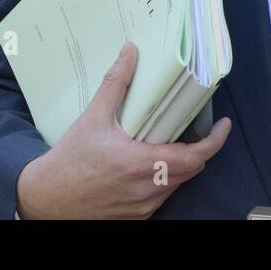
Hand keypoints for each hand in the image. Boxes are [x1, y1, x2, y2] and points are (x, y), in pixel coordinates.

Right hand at [16, 41, 230, 218]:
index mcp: (142, 164)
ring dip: (182, 164)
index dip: (215, 141)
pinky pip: (163, 196)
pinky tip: (153, 163)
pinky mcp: (136, 217)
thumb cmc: (69, 161)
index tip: (224, 125)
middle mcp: (148, 189)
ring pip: (178, 184)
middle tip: (198, 128)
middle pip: (192, 169)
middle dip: (200, 149)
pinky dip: (166, 179)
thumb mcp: (92, 118)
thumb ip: (116, 84)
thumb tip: (131, 52)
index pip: (195, 156)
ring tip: (174, 142)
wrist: (46, 200)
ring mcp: (143, 207)